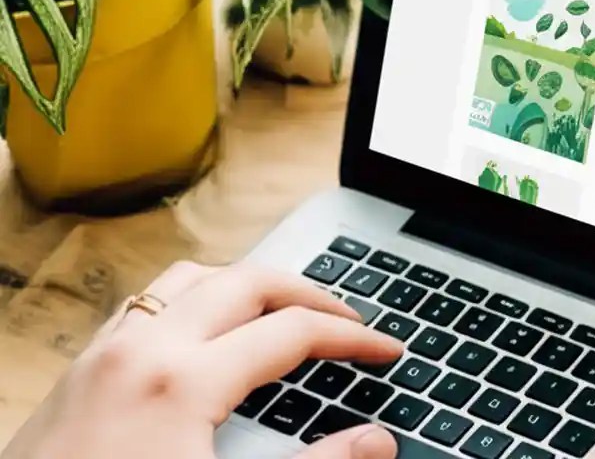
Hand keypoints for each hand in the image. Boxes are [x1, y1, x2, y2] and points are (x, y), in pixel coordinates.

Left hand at [2, 261, 403, 458]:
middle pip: (246, 283)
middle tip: (348, 320)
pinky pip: (146, 305)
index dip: (352, 338)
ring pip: (190, 280)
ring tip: (283, 311)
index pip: (293, 332)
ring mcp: (104, 356)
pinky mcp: (78, 373)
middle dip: (308, 294)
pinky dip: (192, 300)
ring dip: (246, 286)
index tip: (387, 350)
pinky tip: (206, 333)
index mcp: (184, 382)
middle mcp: (142, 351)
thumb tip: (375, 443)